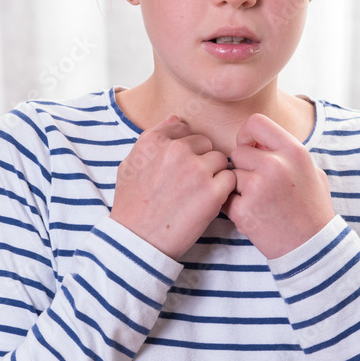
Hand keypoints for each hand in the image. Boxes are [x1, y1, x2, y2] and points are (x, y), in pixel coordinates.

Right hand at [110, 115, 235, 258]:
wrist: (136, 242)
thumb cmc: (132, 205)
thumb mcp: (130, 165)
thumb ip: (153, 139)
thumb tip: (176, 118)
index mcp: (154, 141)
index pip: (183, 128)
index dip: (185, 149)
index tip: (179, 166)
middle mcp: (175, 151)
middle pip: (205, 143)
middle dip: (201, 161)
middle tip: (188, 184)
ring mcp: (196, 170)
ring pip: (220, 160)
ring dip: (214, 175)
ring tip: (197, 194)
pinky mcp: (212, 192)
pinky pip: (230, 179)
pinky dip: (223, 191)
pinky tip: (207, 203)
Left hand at [224, 114, 334, 258]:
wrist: (312, 248)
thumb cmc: (312, 208)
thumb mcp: (311, 171)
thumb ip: (286, 152)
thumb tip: (260, 141)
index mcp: (294, 151)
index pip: (256, 122)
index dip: (247, 135)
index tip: (250, 149)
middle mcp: (275, 165)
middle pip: (238, 152)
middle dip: (244, 167)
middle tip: (258, 185)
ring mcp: (257, 188)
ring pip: (231, 175)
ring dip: (239, 187)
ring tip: (259, 202)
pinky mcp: (243, 210)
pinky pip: (226, 198)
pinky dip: (234, 206)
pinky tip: (254, 215)